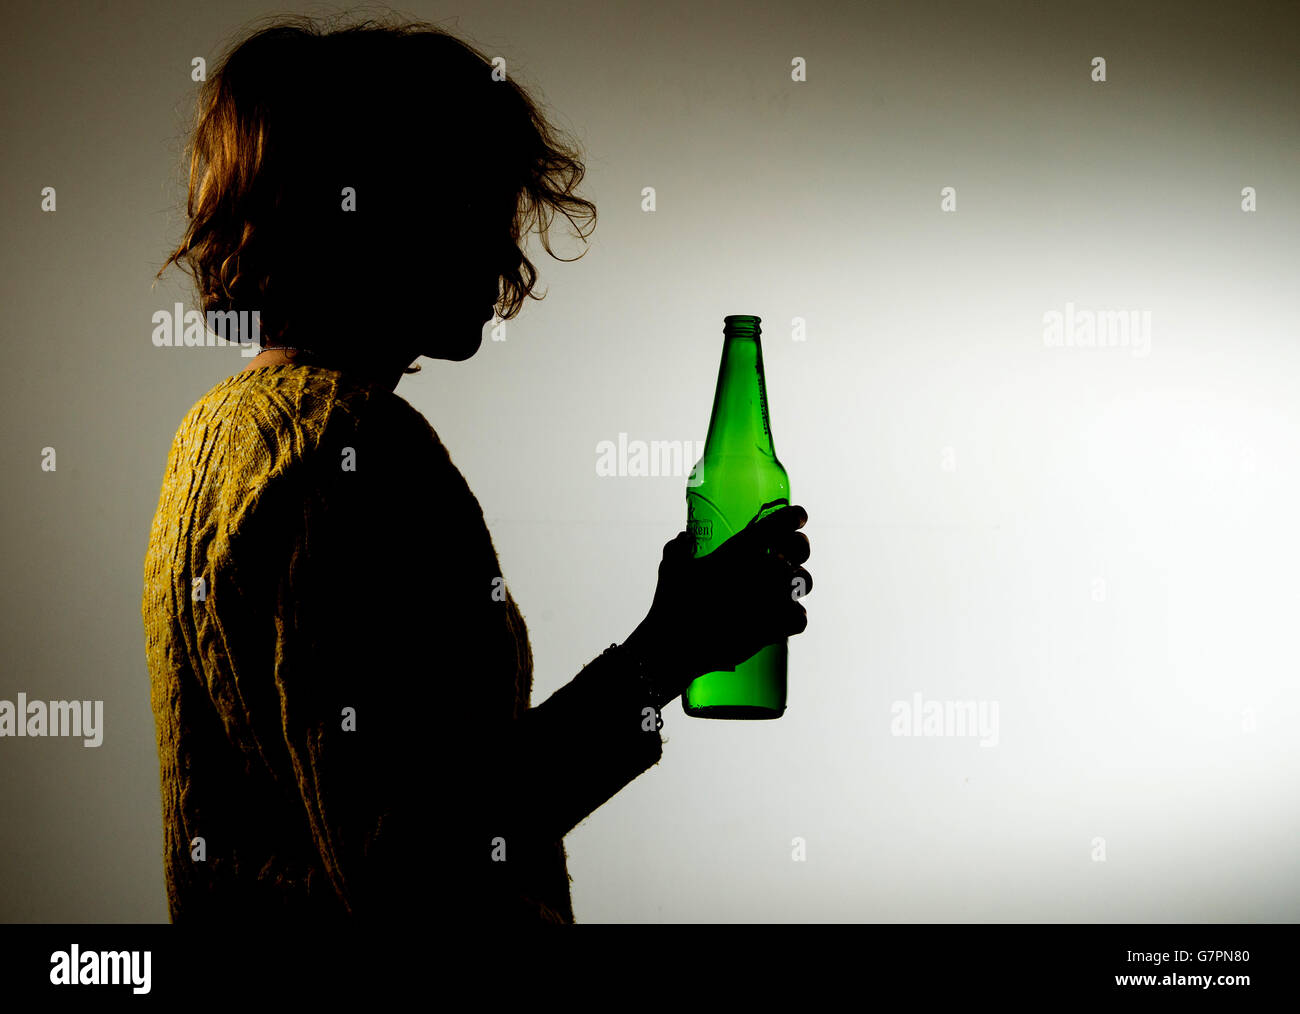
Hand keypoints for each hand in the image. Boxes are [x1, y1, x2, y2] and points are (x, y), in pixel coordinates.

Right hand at [628, 504, 811, 687]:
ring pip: (804, 582)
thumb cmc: (672, 604)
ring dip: (797, 582)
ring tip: (784, 588)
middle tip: (788, 554)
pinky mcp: (774, 629)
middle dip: (799, 547)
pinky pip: (800, 618)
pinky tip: (784, 617)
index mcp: (740, 550)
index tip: (799, 518)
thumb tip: (684, 538)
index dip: (794, 516)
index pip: (779, 523)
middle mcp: (762, 570)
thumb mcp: (670, 568)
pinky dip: (794, 617)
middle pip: (799, 548)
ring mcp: (772, 599)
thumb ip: (678, 548)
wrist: (676, 647)